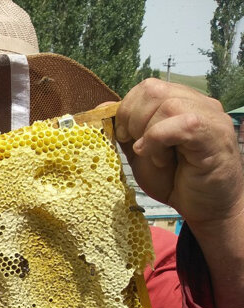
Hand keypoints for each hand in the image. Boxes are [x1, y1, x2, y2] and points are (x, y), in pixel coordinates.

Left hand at [116, 78, 243, 225]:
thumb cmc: (175, 180)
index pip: (147, 88)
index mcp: (180, 103)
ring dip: (149, 134)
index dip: (127, 110)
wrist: (205, 208)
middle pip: (153, 90)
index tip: (124, 136)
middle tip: (139, 148)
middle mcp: (199, 103)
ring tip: (156, 158)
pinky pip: (181, 124)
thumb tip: (103, 107)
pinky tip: (160, 159)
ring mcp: (210, 116)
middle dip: (133, 120)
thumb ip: (125, 131)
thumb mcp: (141, 153)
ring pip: (166, 105)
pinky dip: (159, 141)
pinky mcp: (215, 134)